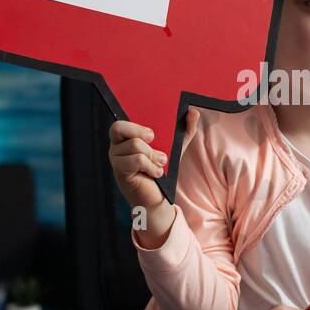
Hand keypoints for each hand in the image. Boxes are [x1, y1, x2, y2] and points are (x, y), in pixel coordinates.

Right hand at [108, 109, 199, 247]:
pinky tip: (156, 173)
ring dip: (153, 156)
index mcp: (125, 138)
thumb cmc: (162, 171)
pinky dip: (151, 166)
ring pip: (134, 145)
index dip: (135, 125)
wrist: (158, 198)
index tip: (153, 135)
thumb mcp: (176, 148)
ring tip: (160, 164)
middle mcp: (116, 147)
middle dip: (139, 132)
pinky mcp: (119, 172)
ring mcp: (115, 159)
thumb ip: (185, 130)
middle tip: (154, 141)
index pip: (120, 123)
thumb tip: (193, 111)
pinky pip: (137, 160)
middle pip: (118, 128)